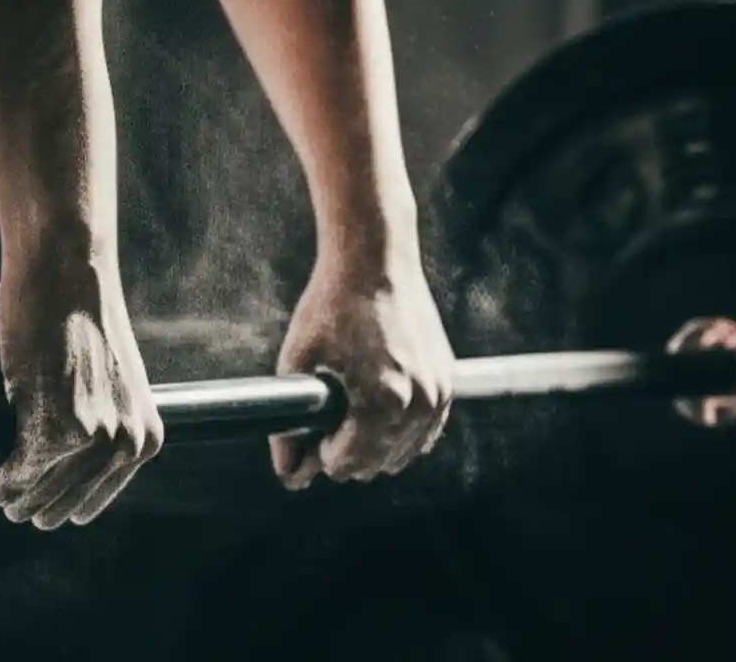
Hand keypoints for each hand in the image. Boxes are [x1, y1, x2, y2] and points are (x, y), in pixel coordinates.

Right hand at [0, 255, 162, 529]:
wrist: (67, 267)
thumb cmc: (78, 312)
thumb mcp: (107, 381)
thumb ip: (98, 422)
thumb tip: (56, 463)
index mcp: (145, 440)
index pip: (87, 504)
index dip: (48, 496)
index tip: (20, 479)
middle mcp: (126, 446)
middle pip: (56, 510)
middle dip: (20, 496)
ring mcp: (92, 442)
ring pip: (28, 500)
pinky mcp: (52, 431)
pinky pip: (6, 477)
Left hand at [272, 255, 454, 489]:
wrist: (376, 260)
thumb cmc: (331, 306)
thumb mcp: (297, 363)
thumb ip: (288, 427)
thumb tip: (289, 475)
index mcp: (381, 400)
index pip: (346, 465)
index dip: (319, 454)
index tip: (309, 432)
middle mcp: (418, 403)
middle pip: (375, 466)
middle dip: (345, 453)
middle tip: (324, 422)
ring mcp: (438, 394)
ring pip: (401, 456)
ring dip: (373, 446)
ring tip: (348, 413)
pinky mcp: (447, 383)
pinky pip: (424, 434)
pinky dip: (399, 433)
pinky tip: (375, 414)